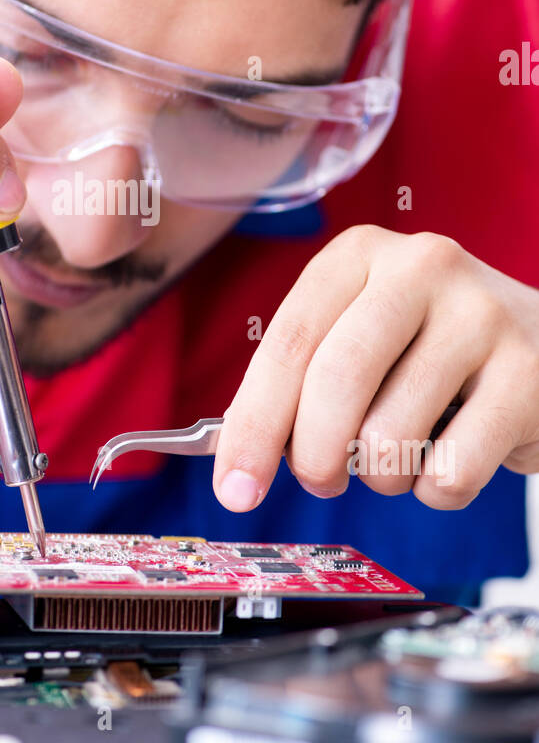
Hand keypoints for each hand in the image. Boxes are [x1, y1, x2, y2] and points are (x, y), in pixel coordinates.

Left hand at [213, 225, 538, 511]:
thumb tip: (238, 457)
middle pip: (336, 380)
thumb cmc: (427, 351)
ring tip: (399, 456)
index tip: (233, 487)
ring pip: (391, 434)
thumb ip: (301, 380)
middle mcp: (422, 266)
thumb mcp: (360, 337)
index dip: (253, 423)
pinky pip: (452, 471)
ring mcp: (482, 314)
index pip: (288, 342)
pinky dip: (436, 489)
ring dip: (382, 476)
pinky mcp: (529, 372)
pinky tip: (451, 456)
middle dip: (312, 456)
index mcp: (360, 254)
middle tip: (320, 482)